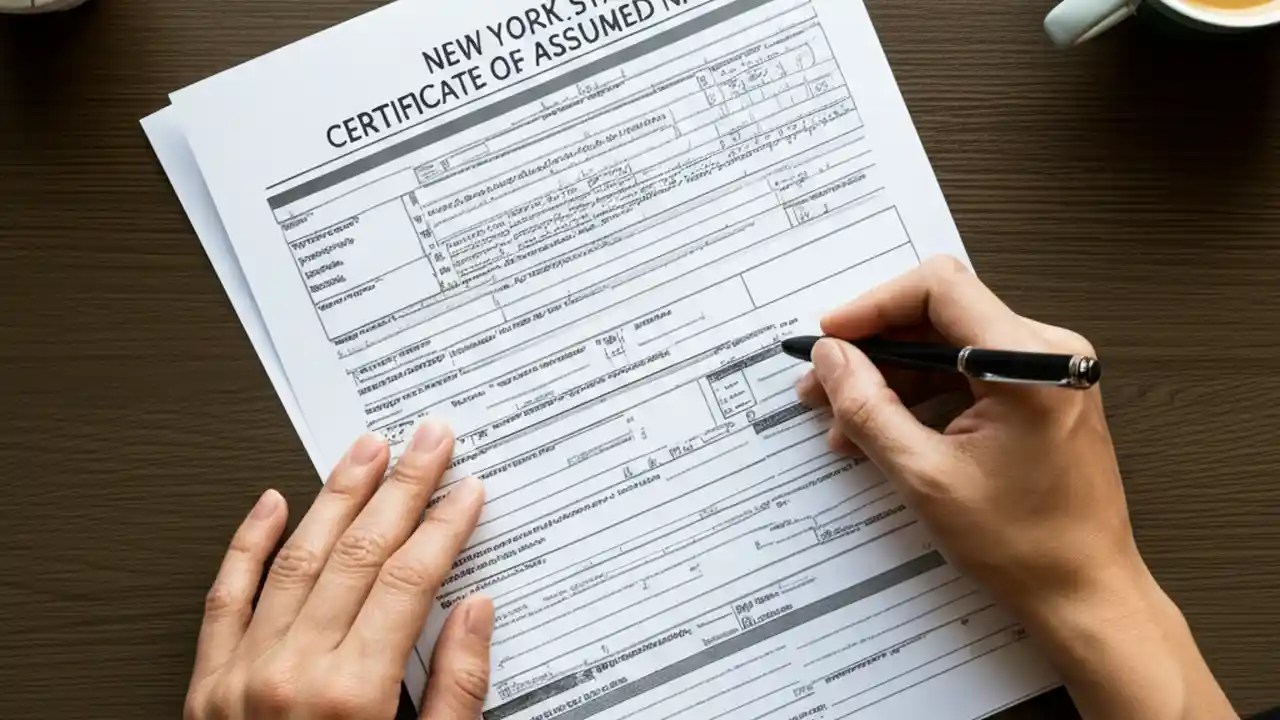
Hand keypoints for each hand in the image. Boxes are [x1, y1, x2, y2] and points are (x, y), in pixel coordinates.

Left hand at [185, 421, 490, 719]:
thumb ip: (456, 692)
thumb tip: (475, 614)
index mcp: (353, 698)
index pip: (409, 583)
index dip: (443, 528)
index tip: (465, 493)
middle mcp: (294, 675)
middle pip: (358, 555)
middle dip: (401, 488)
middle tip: (427, 443)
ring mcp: (243, 675)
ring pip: (297, 560)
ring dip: (337, 496)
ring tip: (365, 453)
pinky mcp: (209, 684)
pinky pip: (225, 598)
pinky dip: (248, 544)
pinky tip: (270, 503)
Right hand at [798, 256, 1232, 719]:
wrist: (1085, 593)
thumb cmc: (1025, 546)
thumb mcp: (925, 477)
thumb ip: (868, 409)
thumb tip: (831, 358)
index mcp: (1029, 362)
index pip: (939, 289)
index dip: (873, 306)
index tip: (830, 337)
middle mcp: (1048, 352)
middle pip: (940, 313)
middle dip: (874, 347)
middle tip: (824, 384)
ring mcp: (1049, 371)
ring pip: (949, 344)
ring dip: (893, 375)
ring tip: (845, 420)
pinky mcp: (1041, 393)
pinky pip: (969, 371)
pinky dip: (922, 393)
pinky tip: (885, 429)